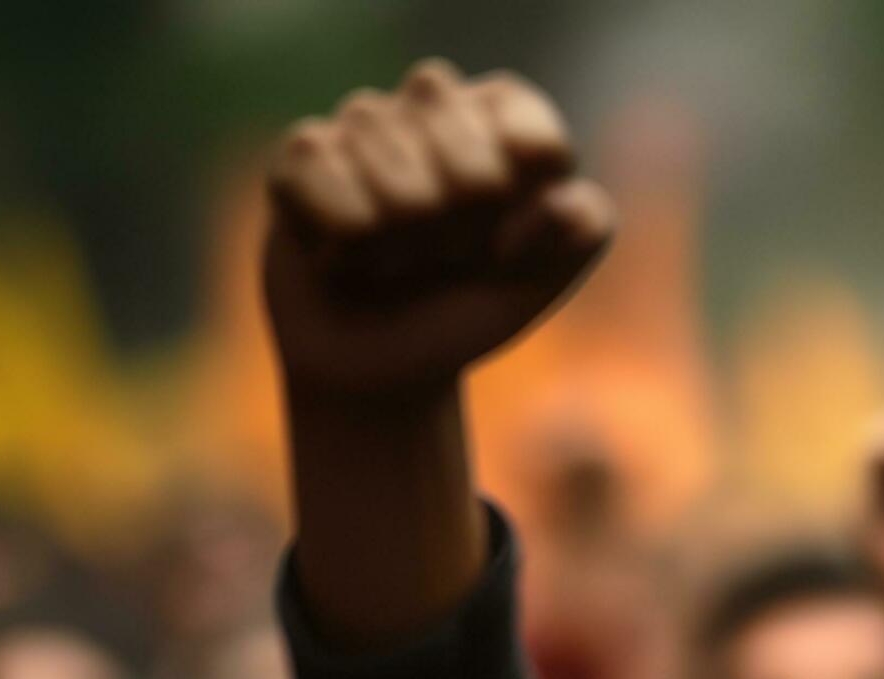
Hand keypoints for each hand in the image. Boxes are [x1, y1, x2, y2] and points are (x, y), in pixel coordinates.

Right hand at [263, 61, 614, 400]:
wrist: (380, 368)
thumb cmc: (466, 310)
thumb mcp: (541, 280)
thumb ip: (581, 231)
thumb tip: (562, 202)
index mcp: (504, 122)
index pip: (529, 129)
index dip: (524, 200)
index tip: (511, 243)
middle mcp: (433, 106)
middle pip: (461, 144)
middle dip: (460, 222)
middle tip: (444, 254)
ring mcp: (363, 124)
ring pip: (391, 164)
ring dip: (399, 240)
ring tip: (394, 257)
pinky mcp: (302, 154)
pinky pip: (327, 181)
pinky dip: (344, 240)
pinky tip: (342, 255)